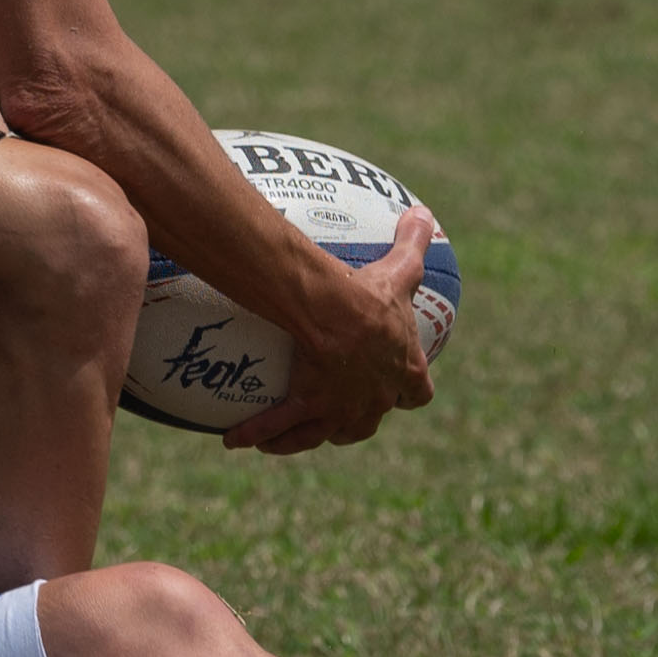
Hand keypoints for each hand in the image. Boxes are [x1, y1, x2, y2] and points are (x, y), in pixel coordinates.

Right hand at [227, 204, 441, 455]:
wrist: (339, 316)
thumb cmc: (371, 296)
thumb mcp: (399, 269)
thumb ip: (413, 243)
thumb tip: (424, 212)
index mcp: (403, 371)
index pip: (417, 393)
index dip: (409, 393)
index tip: (403, 391)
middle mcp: (376, 399)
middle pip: (367, 422)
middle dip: (353, 423)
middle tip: (336, 416)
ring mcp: (344, 408)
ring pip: (324, 434)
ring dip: (303, 439)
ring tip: (278, 443)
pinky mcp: (312, 407)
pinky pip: (282, 426)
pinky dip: (258, 434)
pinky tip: (233, 439)